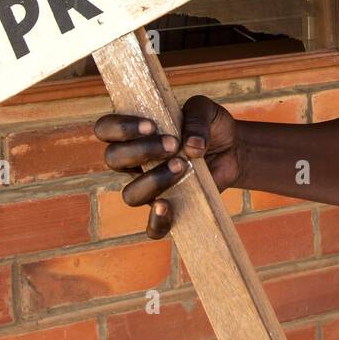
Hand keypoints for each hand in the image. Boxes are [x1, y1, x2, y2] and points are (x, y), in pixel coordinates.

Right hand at [93, 95, 240, 238]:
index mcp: (134, 133)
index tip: (151, 126)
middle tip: (172, 144)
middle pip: (113, 159)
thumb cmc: (209, 126)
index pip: (105, 129)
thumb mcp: (206, 111)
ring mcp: (148, 187)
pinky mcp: (169, 208)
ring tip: (181, 165)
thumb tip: (191, 147)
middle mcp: (134, 161)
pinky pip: (152, 228)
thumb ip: (196, 119)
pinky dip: (156, 221)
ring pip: (130, 194)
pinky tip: (168, 205)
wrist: (233, 149)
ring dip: (153, 180)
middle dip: (141, 150)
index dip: (121, 127)